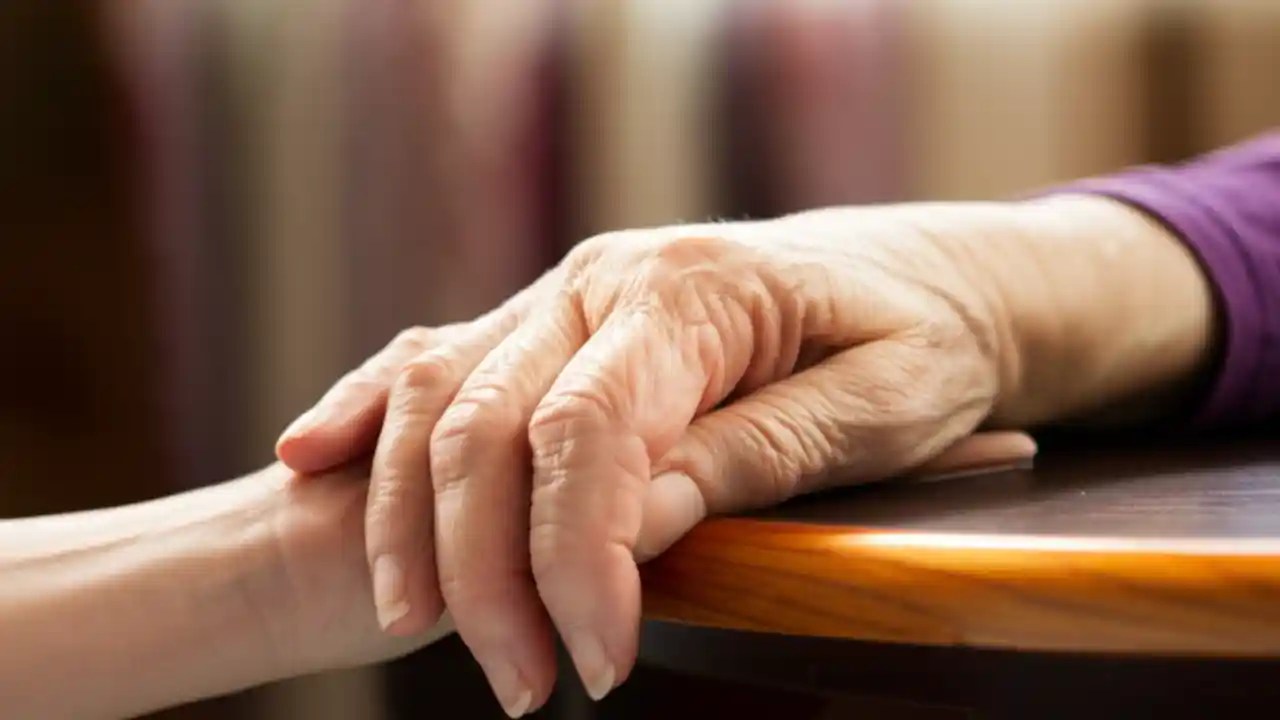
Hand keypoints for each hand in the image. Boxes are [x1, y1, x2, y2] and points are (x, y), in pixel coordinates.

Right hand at [275, 196, 1210, 715]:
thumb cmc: (917, 339)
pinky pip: (426, 366)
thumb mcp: (883, 405)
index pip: (591, 433)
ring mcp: (559, 298)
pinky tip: (312, 459)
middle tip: (526, 684)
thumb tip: (642, 519)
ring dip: (417, 522)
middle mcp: (603, 284)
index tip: (597, 657)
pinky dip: (370, 420)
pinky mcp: (537, 324)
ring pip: (441, 403)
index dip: (578, 558)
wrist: (915, 274)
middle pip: (490, 426)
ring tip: (414, 628)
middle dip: (488, 570)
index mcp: (689, 294)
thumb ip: (755, 452)